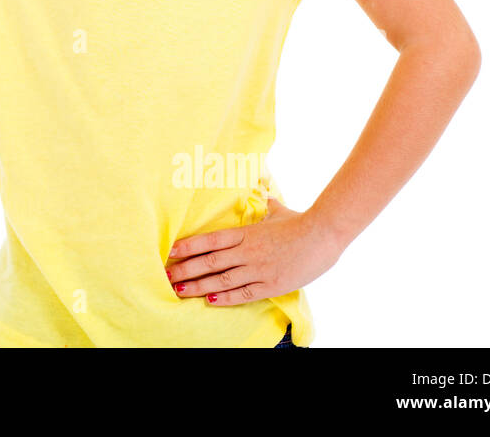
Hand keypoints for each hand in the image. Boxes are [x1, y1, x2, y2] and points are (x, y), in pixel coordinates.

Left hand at [163, 198, 343, 305]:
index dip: (188, 246)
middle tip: (165, 275)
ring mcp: (258, 270)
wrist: (324, 235)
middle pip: (209, 261)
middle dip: (185, 269)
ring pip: (221, 280)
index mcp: (245, 233)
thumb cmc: (299, 221)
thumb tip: (261, 188)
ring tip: (179, 289)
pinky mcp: (271, 285)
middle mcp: (247, 252)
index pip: (209, 240)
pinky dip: (225, 297)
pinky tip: (210, 299)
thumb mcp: (276, 210)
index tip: (170, 251)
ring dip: (198, 285)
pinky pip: (243, 293)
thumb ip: (264, 204)